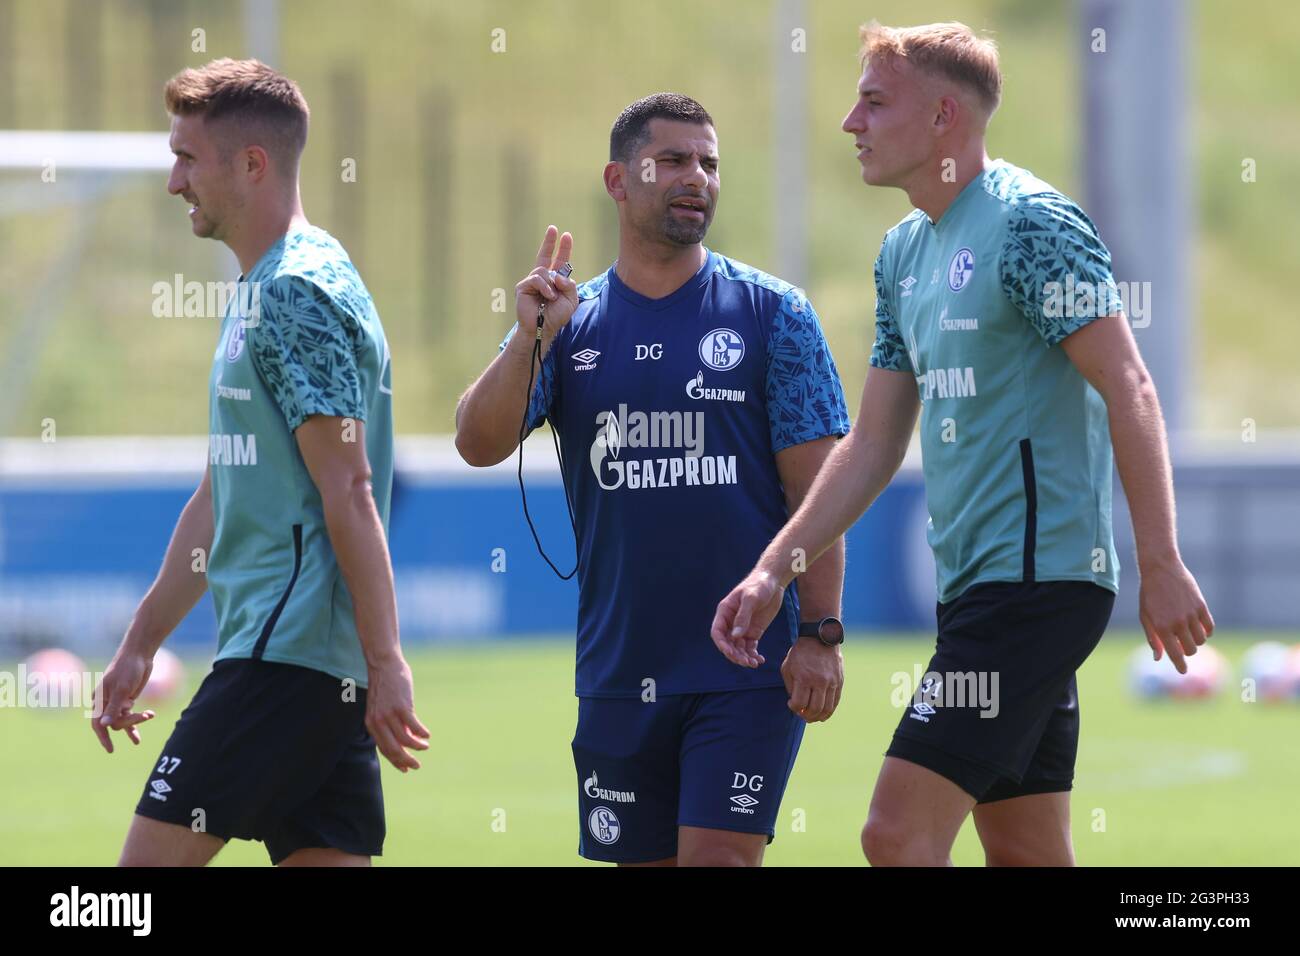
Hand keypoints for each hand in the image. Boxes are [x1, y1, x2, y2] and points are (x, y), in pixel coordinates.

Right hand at [90, 650, 155, 753]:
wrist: (139, 654)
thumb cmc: (127, 669)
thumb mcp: (121, 689)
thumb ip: (113, 708)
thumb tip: (105, 726)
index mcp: (98, 700)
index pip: (97, 724)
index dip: (103, 737)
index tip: (111, 750)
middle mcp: (105, 703)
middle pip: (115, 723)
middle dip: (129, 722)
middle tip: (143, 715)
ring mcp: (117, 702)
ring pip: (124, 720)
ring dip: (136, 721)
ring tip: (149, 715)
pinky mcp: (127, 700)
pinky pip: (130, 715)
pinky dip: (138, 719)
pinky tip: (149, 717)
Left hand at [364, 655, 430, 771]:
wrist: (384, 664)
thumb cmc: (385, 684)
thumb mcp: (382, 706)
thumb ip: (391, 722)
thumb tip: (407, 738)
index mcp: (371, 724)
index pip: (384, 749)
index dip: (395, 761)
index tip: (405, 768)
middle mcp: (378, 722)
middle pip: (394, 749)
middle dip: (406, 761)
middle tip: (417, 766)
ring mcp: (389, 715)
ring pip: (405, 741)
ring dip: (417, 747)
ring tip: (425, 746)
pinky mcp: (401, 707)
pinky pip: (414, 727)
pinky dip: (422, 733)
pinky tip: (427, 734)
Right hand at [515, 225, 577, 343]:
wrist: (542, 328)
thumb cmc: (556, 316)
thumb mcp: (571, 300)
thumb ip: (570, 285)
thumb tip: (558, 274)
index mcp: (555, 281)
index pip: (559, 261)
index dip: (563, 249)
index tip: (566, 235)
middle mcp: (542, 278)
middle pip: (545, 255)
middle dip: (549, 242)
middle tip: (553, 228)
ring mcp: (531, 282)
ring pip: (544, 270)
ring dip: (552, 284)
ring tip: (552, 297)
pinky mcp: (523, 286)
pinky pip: (536, 279)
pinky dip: (545, 287)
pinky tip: (547, 297)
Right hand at [711, 569, 785, 667]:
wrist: (773, 581)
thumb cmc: (759, 584)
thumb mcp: (751, 598)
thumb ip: (743, 617)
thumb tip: (736, 636)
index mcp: (725, 612)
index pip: (717, 632)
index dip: (722, 644)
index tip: (731, 653)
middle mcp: (731, 622)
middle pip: (728, 643)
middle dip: (735, 654)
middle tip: (746, 662)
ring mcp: (742, 628)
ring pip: (738, 648)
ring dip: (744, 657)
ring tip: (754, 663)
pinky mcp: (753, 631)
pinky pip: (750, 647)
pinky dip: (753, 655)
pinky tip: (759, 660)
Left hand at [781, 637, 843, 721]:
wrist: (820, 638)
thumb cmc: (800, 653)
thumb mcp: (787, 667)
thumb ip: (790, 687)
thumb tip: (796, 704)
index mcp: (804, 677)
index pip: (800, 704)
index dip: (793, 708)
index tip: (790, 704)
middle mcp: (819, 681)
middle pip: (814, 709)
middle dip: (806, 716)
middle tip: (801, 714)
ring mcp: (831, 682)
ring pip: (827, 708)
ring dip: (818, 717)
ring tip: (812, 717)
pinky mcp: (839, 681)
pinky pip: (835, 702)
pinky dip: (829, 711)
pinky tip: (823, 714)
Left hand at [1138, 559, 1214, 673]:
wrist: (1160, 569)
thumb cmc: (1149, 594)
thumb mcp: (1145, 616)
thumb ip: (1153, 638)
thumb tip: (1158, 658)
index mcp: (1162, 627)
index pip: (1175, 654)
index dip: (1180, 666)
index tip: (1183, 671)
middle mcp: (1178, 623)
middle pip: (1191, 649)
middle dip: (1187, 651)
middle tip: (1181, 645)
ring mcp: (1191, 615)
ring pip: (1202, 640)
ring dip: (1196, 641)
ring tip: (1188, 633)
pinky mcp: (1201, 606)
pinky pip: (1210, 627)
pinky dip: (1206, 631)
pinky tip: (1199, 628)